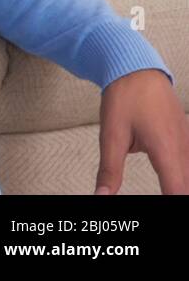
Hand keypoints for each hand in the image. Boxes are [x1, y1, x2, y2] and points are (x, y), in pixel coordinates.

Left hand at [94, 68, 187, 193]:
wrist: (137, 68)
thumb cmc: (124, 98)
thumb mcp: (111, 134)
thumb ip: (109, 169)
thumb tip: (101, 196)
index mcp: (166, 150)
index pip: (177, 191)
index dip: (172, 204)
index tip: (163, 212)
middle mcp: (183, 148)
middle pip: (186, 184)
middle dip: (175, 195)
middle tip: (161, 200)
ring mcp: (187, 141)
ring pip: (188, 172)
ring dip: (178, 184)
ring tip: (166, 191)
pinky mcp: (186, 136)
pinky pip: (187, 159)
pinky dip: (180, 171)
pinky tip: (173, 176)